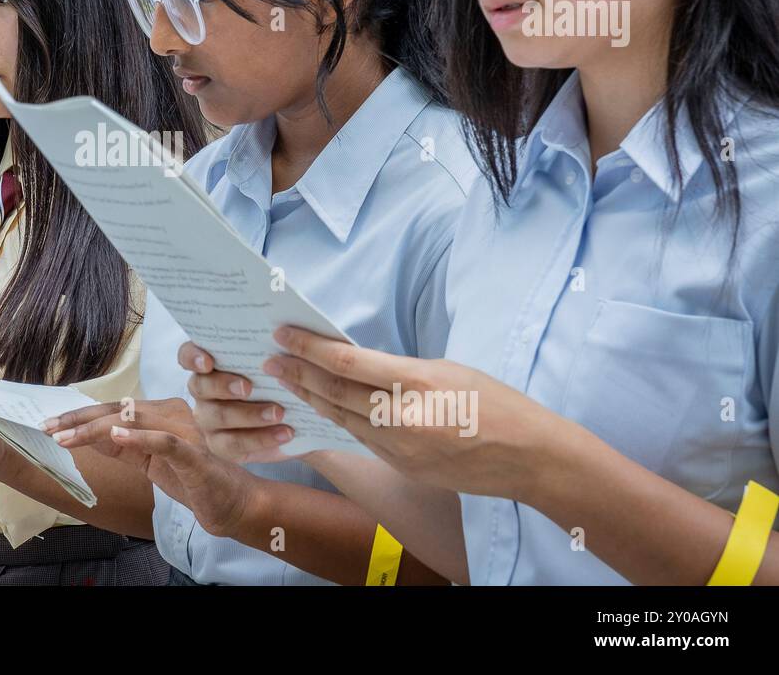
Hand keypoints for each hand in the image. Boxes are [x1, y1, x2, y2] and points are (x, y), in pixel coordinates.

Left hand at [43, 397, 258, 538]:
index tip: (51, 425)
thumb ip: (123, 446)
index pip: (114, 408)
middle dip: (79, 419)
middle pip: (118, 410)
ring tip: (67, 437)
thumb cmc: (191, 480)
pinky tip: (115, 435)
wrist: (232, 503)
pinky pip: (164, 441)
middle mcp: (171, 414)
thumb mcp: (149, 461)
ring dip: (96, 428)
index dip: (80, 415)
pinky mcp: (194, 455)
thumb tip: (85, 435)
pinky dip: (138, 437)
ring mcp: (184, 432)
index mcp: (160, 414)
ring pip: (134, 420)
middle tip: (48, 427)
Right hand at [177, 341, 297, 463]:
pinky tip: (285, 432)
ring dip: (249, 414)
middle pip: (200, 386)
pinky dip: (261, 438)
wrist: (295, 420)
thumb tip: (277, 332)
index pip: (188, 355)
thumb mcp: (274, 363)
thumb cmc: (280, 381)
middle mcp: (203, 390)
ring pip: (217, 416)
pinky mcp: (220, 445)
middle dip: (223, 386)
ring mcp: (208, 418)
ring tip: (279, 412)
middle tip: (248, 387)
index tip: (208, 362)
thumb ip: (265, 351)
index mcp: (209, 364)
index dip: (193, 357)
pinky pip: (233, 444)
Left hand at [267, 325, 559, 500]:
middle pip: (335, 394)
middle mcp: (404, 419)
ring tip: (286, 380)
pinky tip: (319, 407)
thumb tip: (353, 362)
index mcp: (419, 384)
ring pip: (341, 419)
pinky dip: (335, 420)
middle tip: (270, 359)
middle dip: (297, 374)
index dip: (308, 348)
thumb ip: (399, 369)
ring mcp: (401, 449)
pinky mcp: (402, 467)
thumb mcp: (447, 369)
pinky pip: (360, 438)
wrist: (530, 459)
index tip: (283, 335)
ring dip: (309, 399)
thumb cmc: (495, 403)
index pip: (348, 363)